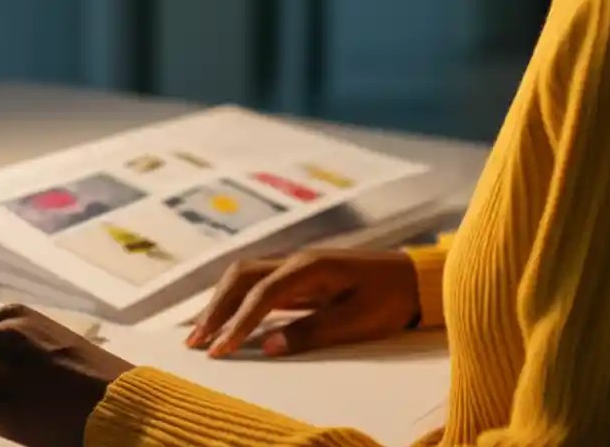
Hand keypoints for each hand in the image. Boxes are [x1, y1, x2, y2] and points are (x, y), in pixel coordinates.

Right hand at [187, 249, 420, 357]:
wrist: (414, 278)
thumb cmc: (390, 299)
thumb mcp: (356, 321)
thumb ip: (311, 332)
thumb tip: (266, 346)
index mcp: (309, 268)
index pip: (261, 295)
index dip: (237, 322)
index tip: (220, 350)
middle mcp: (295, 260)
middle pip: (240, 277)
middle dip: (215, 309)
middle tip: (195, 341)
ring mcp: (294, 265)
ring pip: (243, 276)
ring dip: (219, 302)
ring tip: (200, 332)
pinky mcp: (297, 275)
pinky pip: (256, 283)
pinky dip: (234, 299)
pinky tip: (225, 317)